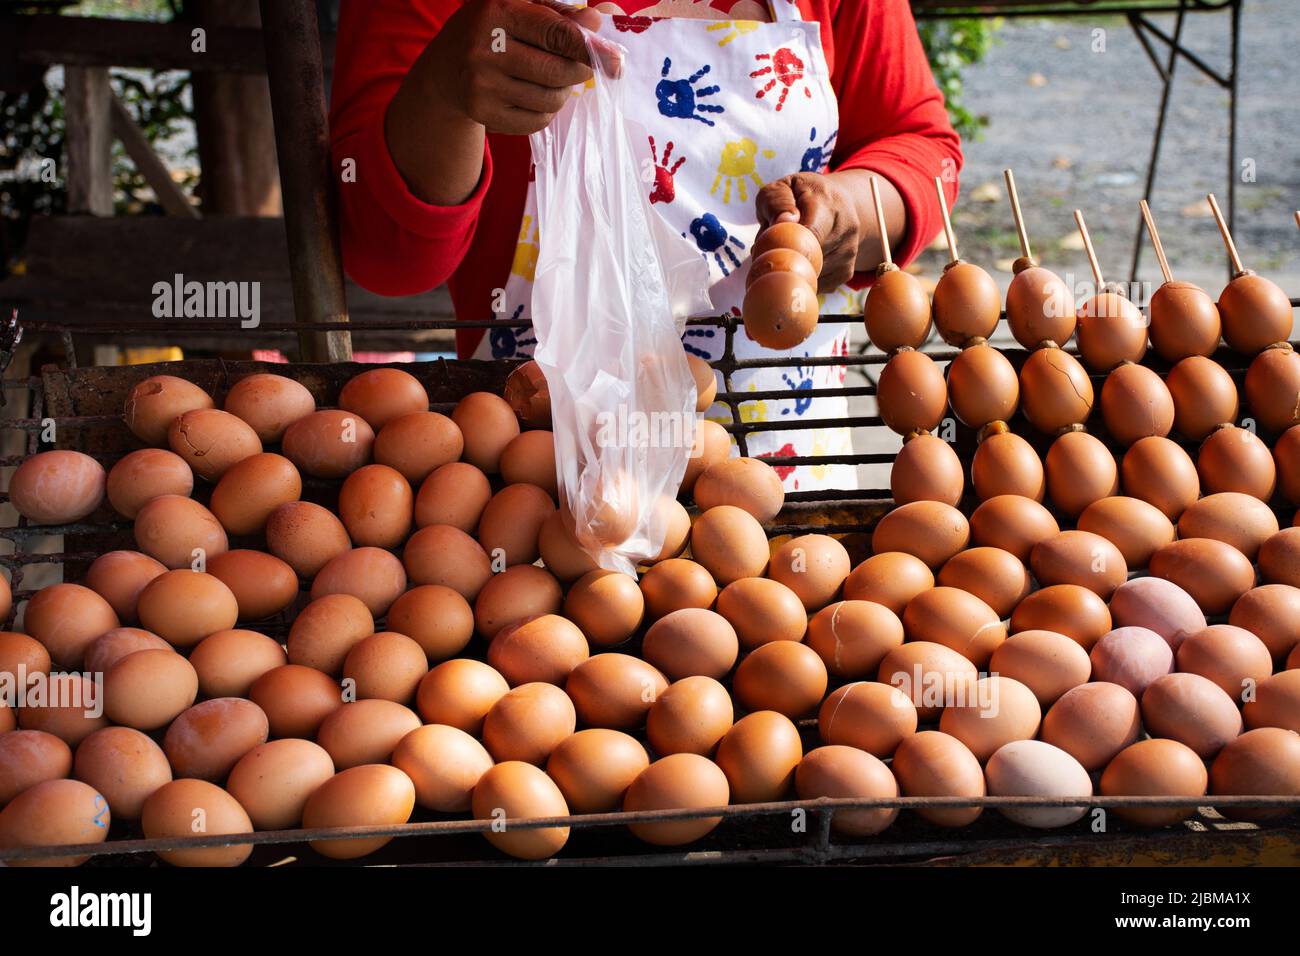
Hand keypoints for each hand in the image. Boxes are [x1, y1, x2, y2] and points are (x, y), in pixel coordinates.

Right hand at [424, 0, 605, 135]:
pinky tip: (533, 96)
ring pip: (550, 99)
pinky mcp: (482, 113)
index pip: (556, 34)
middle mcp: (485, 48)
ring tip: (550, 79)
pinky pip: (537, 121)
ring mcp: (481, 85)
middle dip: (578, 71)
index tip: (614, 58)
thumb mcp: (518, 9)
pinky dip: (546, 111)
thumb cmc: (492, 32)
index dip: (589, 47)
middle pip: (558, 71)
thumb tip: (598, 22)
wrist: (445, 70)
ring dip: (562, 92)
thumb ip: (559, 15)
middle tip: (579, 67)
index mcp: (497, 12)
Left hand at [756, 171, 863, 292]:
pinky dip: (800, 278)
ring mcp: (849, 254)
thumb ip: (777, 200)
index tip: (763, 246)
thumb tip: (781, 222)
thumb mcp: (784, 186)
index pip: (811, 233)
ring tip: (783, 251)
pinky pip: (815, 286)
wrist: (840, 205)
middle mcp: (846, 230)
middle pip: (807, 259)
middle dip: (781, 258)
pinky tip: (798, 260)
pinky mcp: (845, 273)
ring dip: (789, 269)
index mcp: (830, 204)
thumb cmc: (803, 196)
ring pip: (810, 276)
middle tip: (763, 251)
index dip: (784, 244)